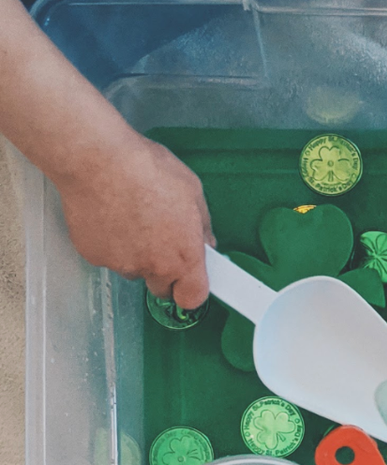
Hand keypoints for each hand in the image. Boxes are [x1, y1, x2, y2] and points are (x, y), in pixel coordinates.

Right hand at [56, 132, 214, 307]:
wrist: (97, 158)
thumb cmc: (145, 168)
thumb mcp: (191, 190)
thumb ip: (202, 226)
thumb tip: (205, 243)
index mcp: (183, 256)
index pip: (192, 298)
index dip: (190, 290)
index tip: (188, 281)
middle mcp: (154, 268)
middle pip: (161, 288)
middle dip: (162, 271)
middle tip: (158, 241)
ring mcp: (122, 265)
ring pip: (133, 270)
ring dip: (134, 254)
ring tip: (130, 217)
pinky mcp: (95, 257)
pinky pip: (107, 256)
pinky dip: (109, 242)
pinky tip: (109, 214)